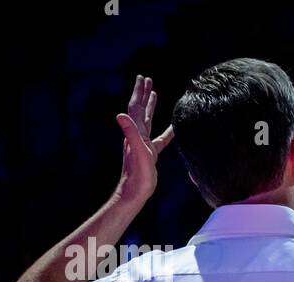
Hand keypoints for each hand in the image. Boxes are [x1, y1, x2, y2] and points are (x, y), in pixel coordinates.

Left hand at [112, 75, 173, 206]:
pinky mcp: (151, 153)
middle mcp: (138, 135)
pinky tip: (173, 128)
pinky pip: (160, 137)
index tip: (143, 78)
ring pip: (148, 120)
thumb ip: (130, 133)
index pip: (136, 107)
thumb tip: (120, 115)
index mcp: (136, 132)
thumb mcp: (137, 151)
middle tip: (147, 79)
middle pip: (141, 109)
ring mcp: (144, 143)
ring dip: (151, 107)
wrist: (135, 191)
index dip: (139, 92)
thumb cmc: (138, 174)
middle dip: (144, 94)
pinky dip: (166, 130)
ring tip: (155, 94)